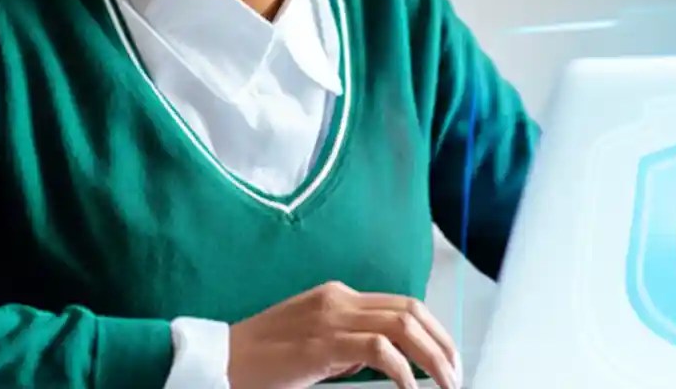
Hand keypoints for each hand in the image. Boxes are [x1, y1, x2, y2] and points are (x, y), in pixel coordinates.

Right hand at [226, 280, 460, 388]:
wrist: (218, 361)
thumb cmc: (261, 360)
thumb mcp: (312, 345)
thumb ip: (346, 346)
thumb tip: (381, 362)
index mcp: (338, 296)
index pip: (402, 305)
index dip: (434, 330)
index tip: (448, 358)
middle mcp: (339, 299)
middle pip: (411, 311)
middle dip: (443, 343)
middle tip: (457, 375)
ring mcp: (330, 318)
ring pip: (402, 326)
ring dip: (432, 356)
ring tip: (446, 384)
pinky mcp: (322, 343)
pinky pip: (378, 350)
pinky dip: (402, 371)